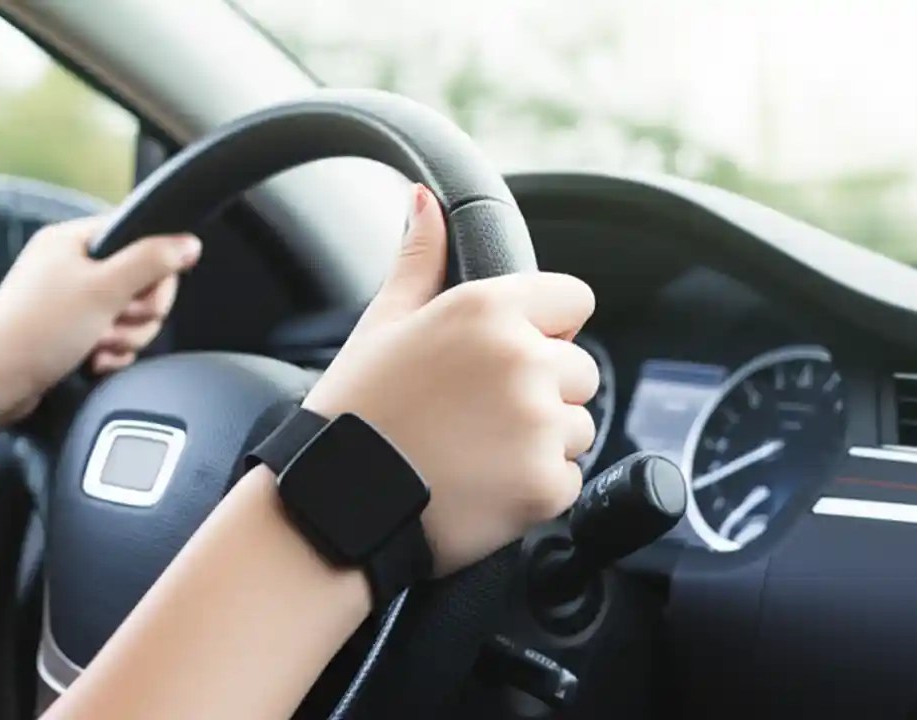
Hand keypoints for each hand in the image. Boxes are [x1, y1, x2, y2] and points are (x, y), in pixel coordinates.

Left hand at [0, 215, 200, 424]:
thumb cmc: (36, 332)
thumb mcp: (104, 289)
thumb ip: (152, 261)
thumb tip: (188, 243)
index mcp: (72, 239)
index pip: (140, 239)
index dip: (155, 271)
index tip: (145, 295)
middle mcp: (69, 264)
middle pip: (141, 279)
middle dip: (138, 312)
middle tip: (118, 323)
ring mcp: (69, 299)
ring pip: (130, 312)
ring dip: (126, 336)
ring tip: (100, 345)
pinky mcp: (69, 330)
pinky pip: (113, 335)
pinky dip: (112, 351)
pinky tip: (95, 360)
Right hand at [302, 185, 598, 575]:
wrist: (335, 506)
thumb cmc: (355, 414)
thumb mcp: (382, 326)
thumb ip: (418, 261)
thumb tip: (425, 200)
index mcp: (488, 311)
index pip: (574, 301)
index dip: (545, 329)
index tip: (506, 358)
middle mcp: (523, 360)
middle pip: (581, 369)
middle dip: (544, 391)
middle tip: (478, 417)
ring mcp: (539, 425)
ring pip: (577, 427)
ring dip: (541, 443)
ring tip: (475, 454)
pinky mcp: (545, 485)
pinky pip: (567, 480)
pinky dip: (534, 490)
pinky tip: (482, 487)